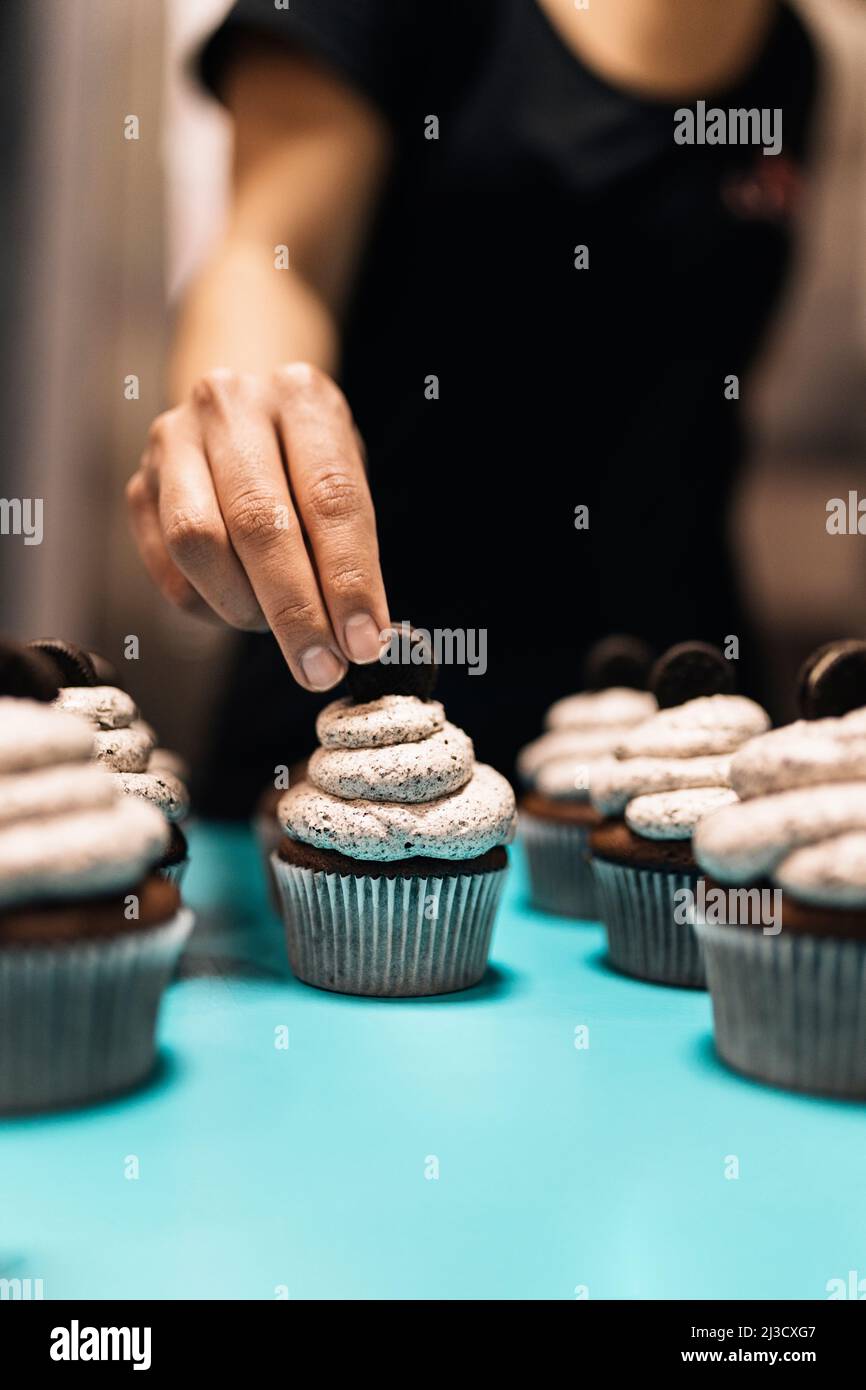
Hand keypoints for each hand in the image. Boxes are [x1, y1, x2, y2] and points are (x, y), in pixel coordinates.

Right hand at [127, 363, 389, 690]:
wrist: (243, 414)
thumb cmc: (307, 458)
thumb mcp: (345, 478)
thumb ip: (352, 547)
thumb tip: (359, 637)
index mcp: (300, 398)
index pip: (329, 497)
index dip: (348, 578)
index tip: (365, 641)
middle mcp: (230, 407)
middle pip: (257, 523)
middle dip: (295, 610)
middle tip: (321, 667)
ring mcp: (173, 442)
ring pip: (198, 543)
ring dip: (245, 606)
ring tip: (280, 629)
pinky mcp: (140, 486)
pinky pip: (170, 569)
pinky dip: (211, 605)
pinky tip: (241, 604)